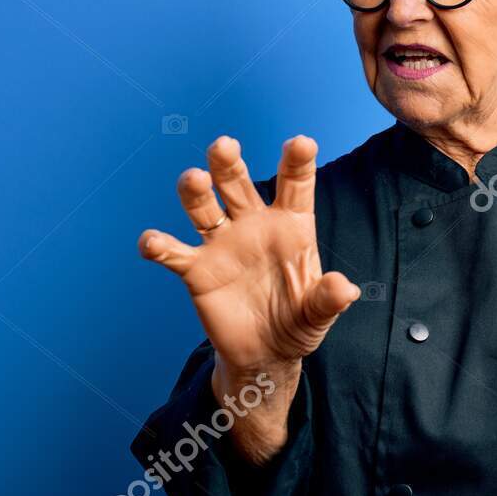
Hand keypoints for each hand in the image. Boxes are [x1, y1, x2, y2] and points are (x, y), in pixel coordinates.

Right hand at [138, 135, 359, 458]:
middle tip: (224, 145)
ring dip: (195, 191)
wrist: (265, 353)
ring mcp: (222, 244)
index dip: (297, 162)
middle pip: (237, 185)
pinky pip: (174, 253)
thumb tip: (345, 288)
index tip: (301, 142)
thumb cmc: (298, 322)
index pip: (294, 186)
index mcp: (291, 225)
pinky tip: (151, 243)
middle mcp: (253, 225)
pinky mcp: (197, 270)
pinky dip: (160, 247)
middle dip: (229, 164)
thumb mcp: (319, 314)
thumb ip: (329, 299)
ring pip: (204, 208)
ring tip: (194, 178)